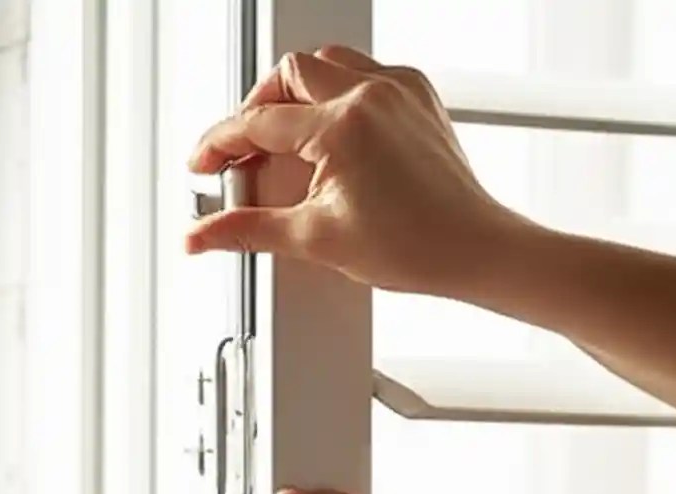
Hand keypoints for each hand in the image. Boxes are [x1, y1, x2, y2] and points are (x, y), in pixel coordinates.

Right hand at [186, 45, 532, 296]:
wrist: (474, 250)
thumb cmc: (414, 246)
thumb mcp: (314, 238)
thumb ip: (247, 229)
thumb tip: (201, 235)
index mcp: (342, 125)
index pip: (258, 121)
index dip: (219, 144)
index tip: (205, 164)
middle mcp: (371, 94)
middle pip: (289, 73)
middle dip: (257, 107)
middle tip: (244, 148)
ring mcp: (399, 91)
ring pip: (328, 61)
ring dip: (297, 91)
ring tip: (284, 134)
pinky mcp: (419, 97)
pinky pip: (366, 71)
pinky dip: (339, 90)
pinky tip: (332, 129)